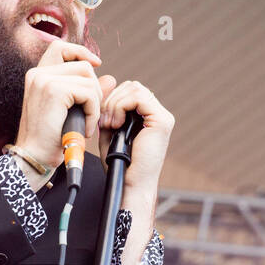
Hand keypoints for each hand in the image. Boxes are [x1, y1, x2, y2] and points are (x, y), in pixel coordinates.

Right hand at [12, 40, 103, 191]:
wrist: (35, 158)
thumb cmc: (50, 140)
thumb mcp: (71, 112)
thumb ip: (88, 92)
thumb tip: (110, 78)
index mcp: (37, 75)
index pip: (61, 48)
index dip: (81, 52)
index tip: (97, 64)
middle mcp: (38, 73)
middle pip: (82, 65)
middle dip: (95, 89)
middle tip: (91, 114)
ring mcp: (44, 80)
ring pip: (88, 78)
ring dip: (95, 103)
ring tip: (87, 123)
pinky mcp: (54, 90)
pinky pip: (88, 93)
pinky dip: (93, 111)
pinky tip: (85, 128)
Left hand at [96, 79, 173, 210]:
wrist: (129, 184)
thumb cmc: (119, 164)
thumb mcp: (110, 130)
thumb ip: (110, 108)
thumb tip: (107, 80)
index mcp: (148, 117)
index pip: (130, 90)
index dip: (112, 99)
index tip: (102, 120)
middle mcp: (158, 115)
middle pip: (132, 85)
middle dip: (112, 100)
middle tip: (104, 122)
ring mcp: (163, 117)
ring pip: (135, 88)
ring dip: (116, 104)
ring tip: (110, 124)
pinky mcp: (162, 121)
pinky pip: (139, 97)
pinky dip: (122, 107)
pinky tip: (116, 124)